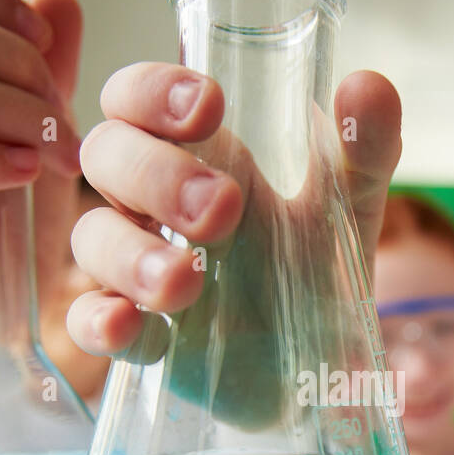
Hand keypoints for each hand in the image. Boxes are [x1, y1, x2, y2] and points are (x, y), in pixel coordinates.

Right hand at [0, 0, 100, 384]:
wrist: (17, 297)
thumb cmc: (26, 203)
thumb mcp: (45, 122)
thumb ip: (49, 61)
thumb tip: (57, 1)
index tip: (44, 36)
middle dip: (10, 56)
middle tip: (66, 112)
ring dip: (15, 112)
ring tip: (63, 155)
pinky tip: (29, 172)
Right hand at [65, 64, 401, 360]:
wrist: (321, 370)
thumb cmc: (315, 270)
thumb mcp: (349, 207)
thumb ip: (364, 147)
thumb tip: (365, 84)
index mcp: (193, 156)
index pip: (135, 97)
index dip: (151, 90)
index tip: (208, 107)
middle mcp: (151, 206)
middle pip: (104, 156)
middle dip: (155, 174)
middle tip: (223, 209)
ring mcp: (135, 271)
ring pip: (91, 238)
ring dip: (131, 253)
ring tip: (189, 283)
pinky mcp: (136, 338)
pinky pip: (87, 321)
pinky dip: (100, 321)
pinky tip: (131, 325)